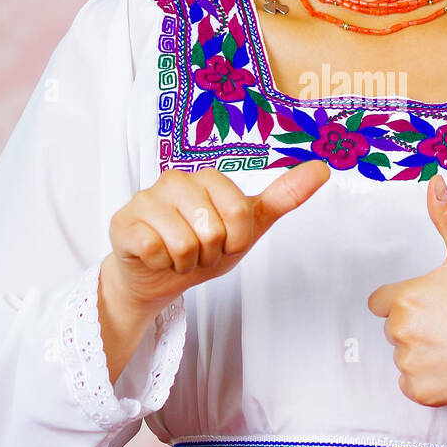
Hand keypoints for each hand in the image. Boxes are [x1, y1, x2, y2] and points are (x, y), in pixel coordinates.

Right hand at [103, 160, 330, 317]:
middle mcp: (174, 180)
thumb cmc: (203, 247)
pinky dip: (160, 264)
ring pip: (182, 243)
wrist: (158, 278)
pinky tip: (155, 258)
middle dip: (210, 253)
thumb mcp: (248, 226)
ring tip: (177, 256)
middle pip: (212, 229)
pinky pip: (153, 249)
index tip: (225, 241)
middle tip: (198, 251)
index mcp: (206, 177)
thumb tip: (323, 168)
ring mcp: (145, 200)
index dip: (236, 239)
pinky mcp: (123, 223)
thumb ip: (284, 197)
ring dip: (184, 263)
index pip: (240, 212)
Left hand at [366, 173, 446, 421]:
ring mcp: (409, 364)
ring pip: (404, 357)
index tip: (433, 305)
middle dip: (417, 327)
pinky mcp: (420, 391)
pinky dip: (430, 381)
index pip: (381, 301)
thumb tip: (435, 183)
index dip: (406, 301)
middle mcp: (401, 331)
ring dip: (424, 354)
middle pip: (394, 329)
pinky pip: (413, 385)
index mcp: (406, 297)